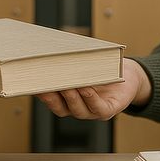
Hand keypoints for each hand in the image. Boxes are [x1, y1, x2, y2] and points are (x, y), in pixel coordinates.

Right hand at [36, 58, 150, 119]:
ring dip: (71, 97)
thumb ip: (68, 63)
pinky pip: (97, 107)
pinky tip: (86, 88)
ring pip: (78, 109)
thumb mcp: (82, 67)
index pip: (51, 100)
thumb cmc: (101, 70)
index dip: (41, 94)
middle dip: (53, 97)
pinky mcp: (108, 111)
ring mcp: (92, 112)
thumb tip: (48, 48)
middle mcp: (78, 109)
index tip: (32, 84)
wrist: (127, 76)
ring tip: (66, 85)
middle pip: (61, 108)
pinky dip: (90, 99)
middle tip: (46, 85)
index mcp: (67, 101)